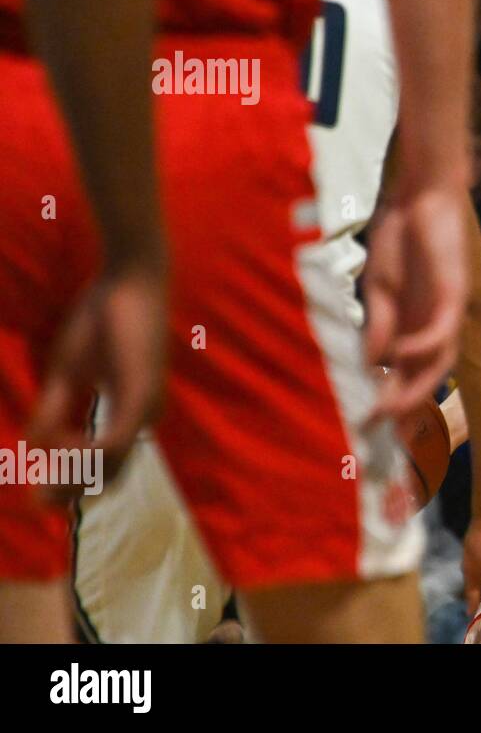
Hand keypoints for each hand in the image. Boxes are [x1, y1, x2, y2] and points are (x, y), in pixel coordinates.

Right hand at [26, 263, 166, 501]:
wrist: (129, 279)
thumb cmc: (101, 319)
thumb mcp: (68, 372)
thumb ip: (54, 410)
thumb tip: (34, 448)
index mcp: (131, 411)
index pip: (106, 466)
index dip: (70, 485)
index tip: (37, 498)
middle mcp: (145, 416)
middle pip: (111, 476)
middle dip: (69, 490)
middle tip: (37, 500)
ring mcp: (147, 408)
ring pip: (109, 465)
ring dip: (69, 470)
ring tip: (43, 461)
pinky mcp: (141, 395)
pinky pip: (111, 444)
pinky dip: (77, 451)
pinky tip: (54, 441)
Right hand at [364, 186, 466, 418]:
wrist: (420, 196)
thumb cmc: (400, 238)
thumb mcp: (381, 289)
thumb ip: (380, 325)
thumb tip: (374, 364)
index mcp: (411, 328)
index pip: (403, 377)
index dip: (392, 407)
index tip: (371, 435)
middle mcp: (430, 328)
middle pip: (423, 381)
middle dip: (407, 414)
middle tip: (386, 442)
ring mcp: (443, 313)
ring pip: (436, 364)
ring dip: (415, 389)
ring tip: (389, 410)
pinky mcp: (452, 294)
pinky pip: (441, 331)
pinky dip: (421, 347)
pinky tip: (399, 356)